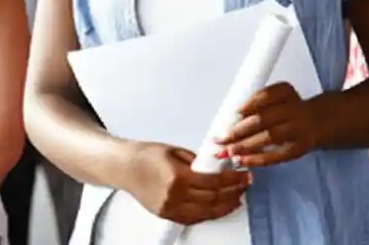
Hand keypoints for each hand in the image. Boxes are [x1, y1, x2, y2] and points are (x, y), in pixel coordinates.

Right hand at [124, 142, 250, 225]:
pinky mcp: (167, 215)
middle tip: (243, 186)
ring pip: (206, 212)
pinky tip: (218, 208)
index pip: (214, 182)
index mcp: (178, 176)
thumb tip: (216, 167)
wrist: (124, 167)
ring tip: (236, 198)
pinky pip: (194, 218)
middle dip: (233, 192)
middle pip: (213, 199)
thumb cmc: (145, 156)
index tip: (243, 176)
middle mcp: (174, 195)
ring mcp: (170, 208)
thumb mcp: (175, 150)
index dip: (234, 180)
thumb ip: (197, 161)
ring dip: (225, 206)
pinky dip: (209, 214)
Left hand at [216, 83, 318, 167]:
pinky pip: (277, 155)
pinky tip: (242, 161)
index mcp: (285, 92)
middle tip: (220, 139)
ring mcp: (298, 130)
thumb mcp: (276, 97)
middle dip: (239, 130)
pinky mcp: (299, 148)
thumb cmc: (287, 109)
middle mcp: (294, 110)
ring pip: (269, 137)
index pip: (267, 95)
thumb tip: (230, 119)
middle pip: (264, 119)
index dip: (251, 104)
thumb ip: (256, 103)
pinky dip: (258, 159)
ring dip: (246, 146)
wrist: (317, 121)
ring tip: (227, 152)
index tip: (236, 112)